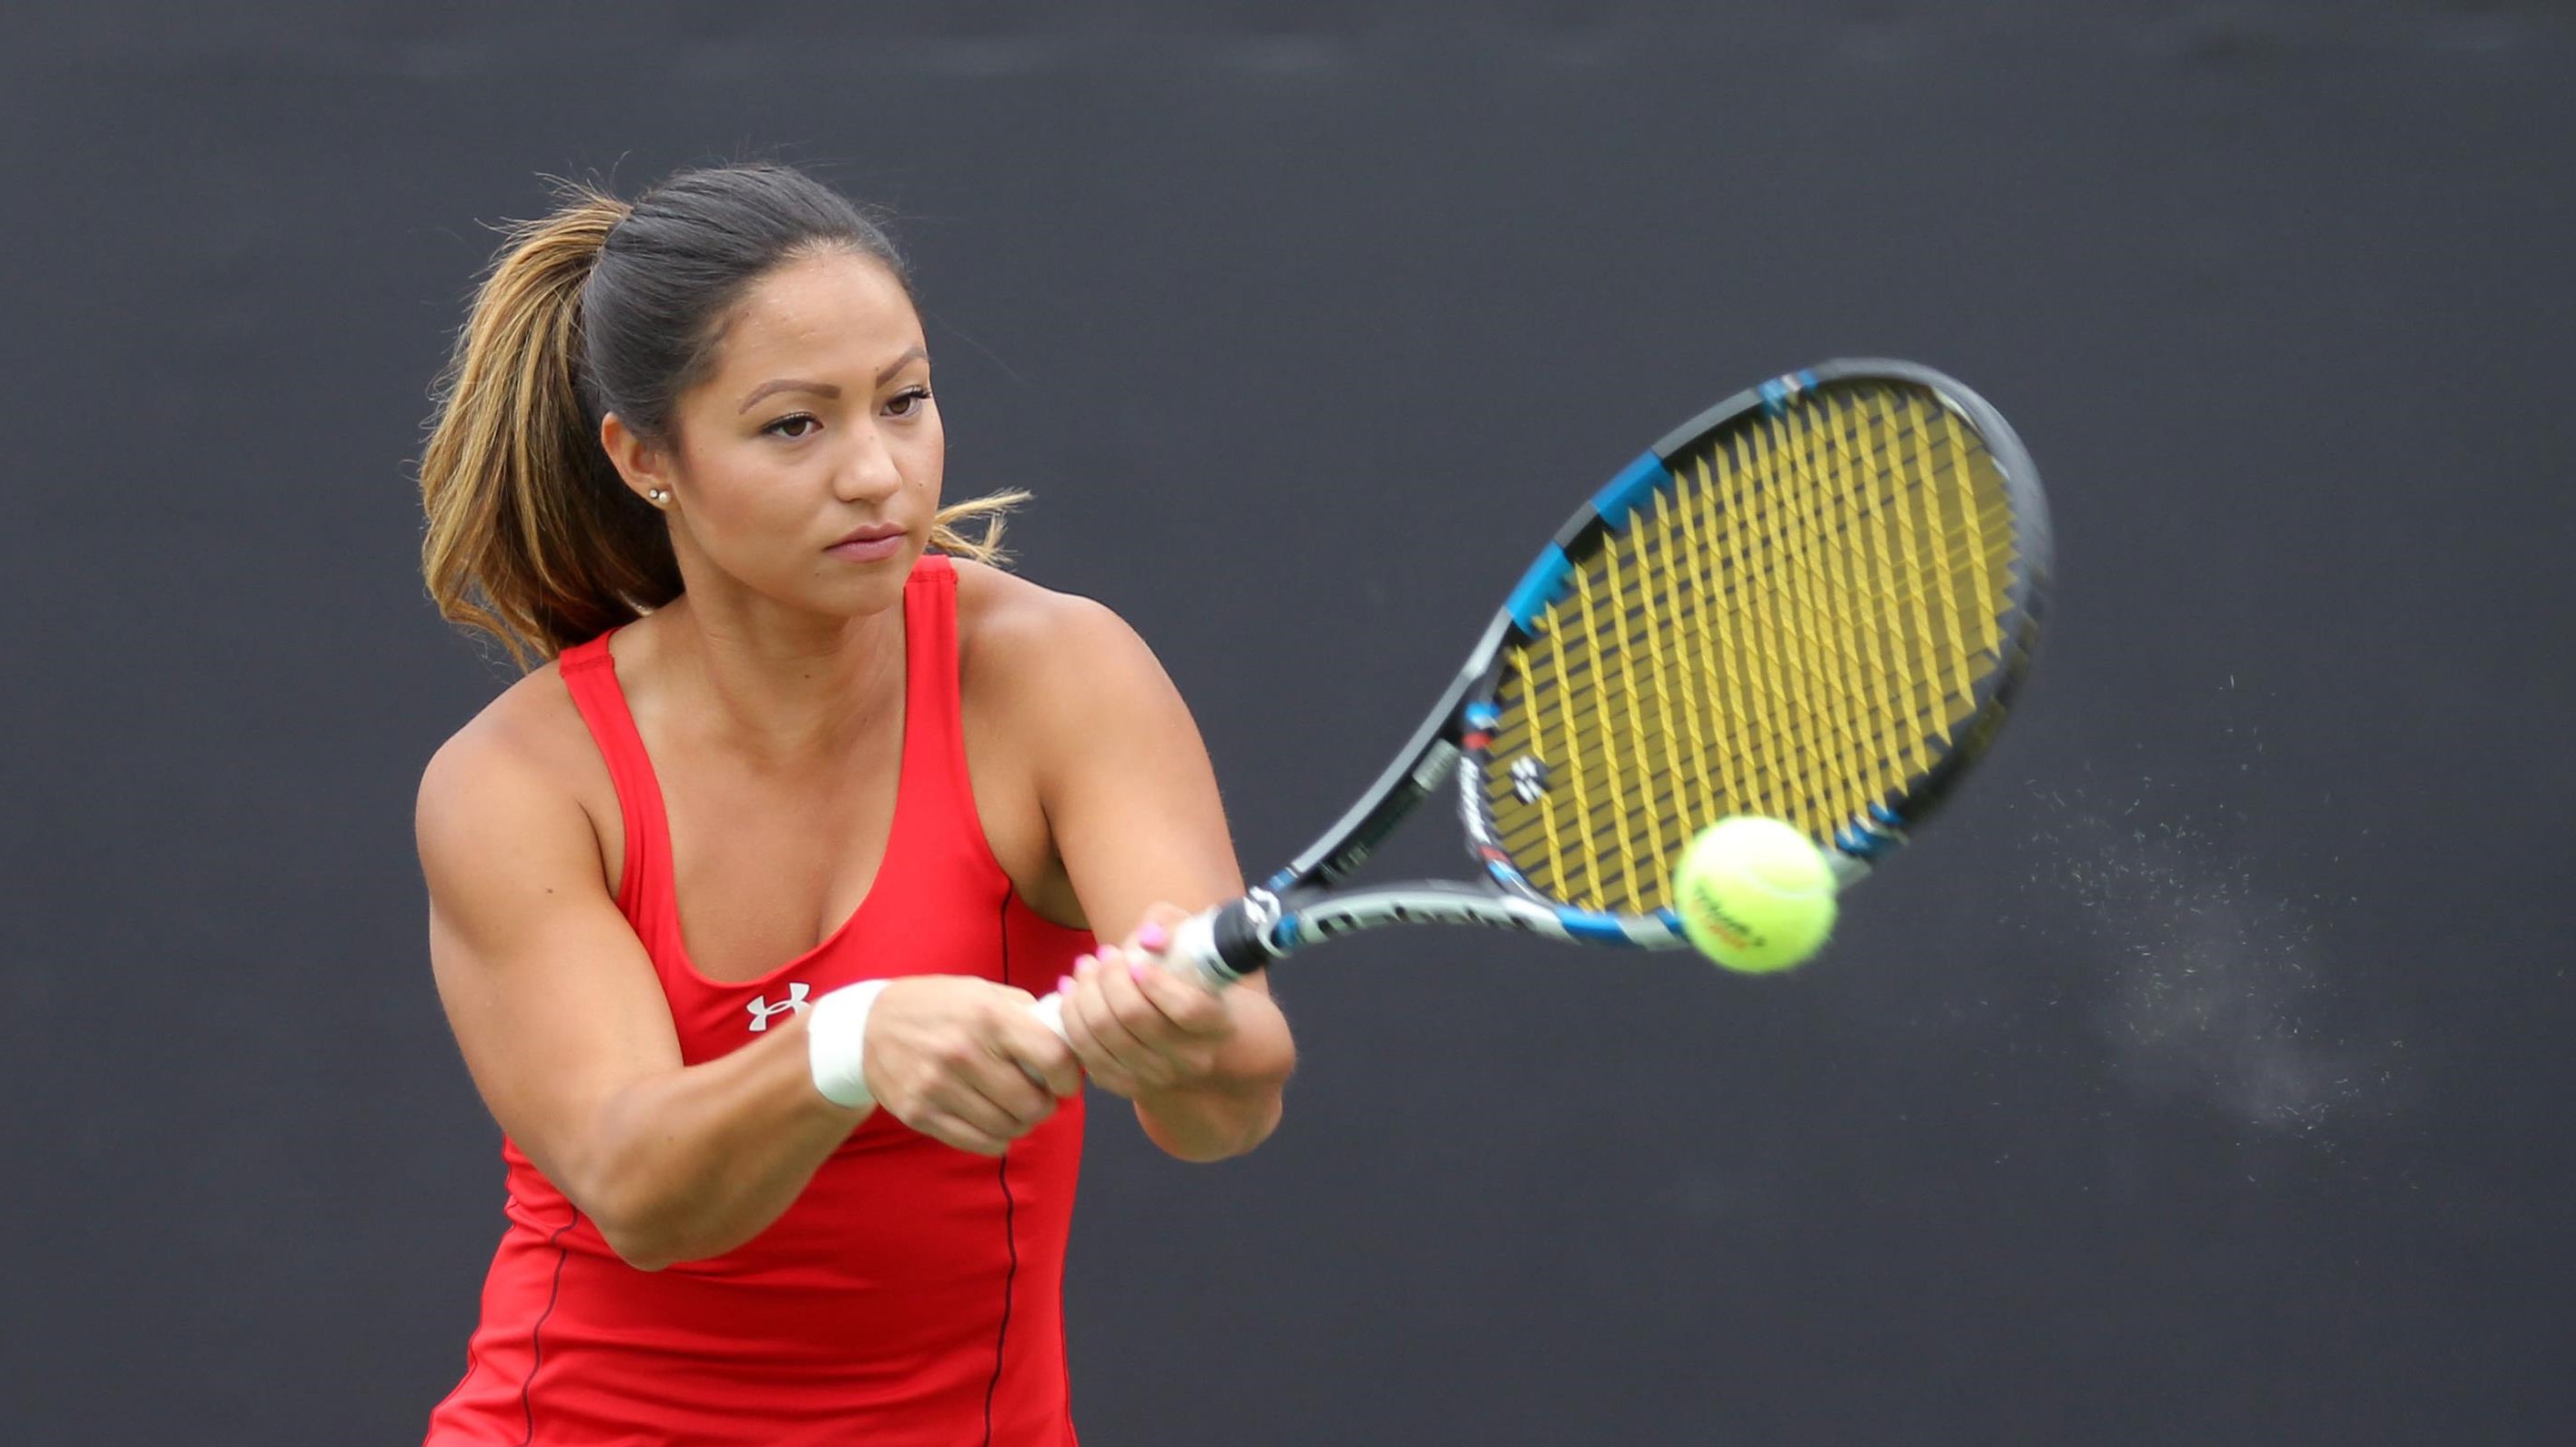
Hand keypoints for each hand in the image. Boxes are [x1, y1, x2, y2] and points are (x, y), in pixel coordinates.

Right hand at [863, 976, 1082, 1155]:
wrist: (868, 1026)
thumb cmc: (939, 1007)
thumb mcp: (982, 992)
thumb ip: (1026, 1014)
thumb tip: (1069, 1038)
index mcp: (988, 1016)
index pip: (1052, 1057)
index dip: (1068, 1076)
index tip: (1064, 1081)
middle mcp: (963, 1052)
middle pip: (1032, 1103)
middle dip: (1046, 1106)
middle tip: (1041, 1099)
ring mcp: (938, 1086)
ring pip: (1008, 1128)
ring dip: (1021, 1125)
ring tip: (1016, 1111)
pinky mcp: (920, 1113)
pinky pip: (978, 1143)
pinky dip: (997, 1140)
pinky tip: (994, 1124)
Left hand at [1056, 905, 1238, 1100]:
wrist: (1193, 1036)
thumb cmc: (1190, 981)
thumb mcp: (1193, 946)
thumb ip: (1173, 927)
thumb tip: (1148, 936)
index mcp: (1216, 1025)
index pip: (1187, 1008)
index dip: (1156, 982)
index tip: (1137, 961)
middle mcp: (1191, 1058)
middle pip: (1134, 1017)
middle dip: (1108, 978)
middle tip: (1103, 956)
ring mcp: (1157, 1078)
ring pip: (1104, 1035)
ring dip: (1085, 994)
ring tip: (1085, 968)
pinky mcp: (1124, 1086)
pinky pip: (1087, 1054)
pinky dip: (1071, 1018)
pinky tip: (1070, 993)